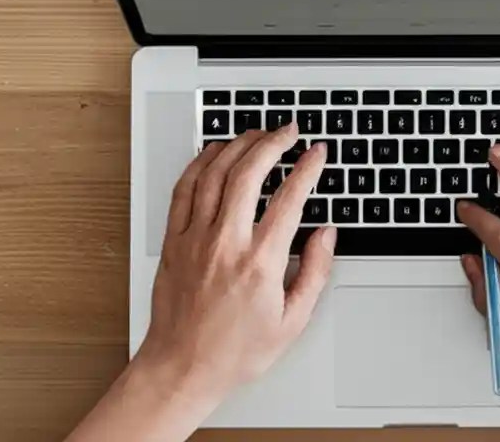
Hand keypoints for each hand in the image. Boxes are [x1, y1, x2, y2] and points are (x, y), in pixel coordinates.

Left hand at [140, 123, 334, 395]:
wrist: (182, 368)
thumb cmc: (235, 351)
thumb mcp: (293, 320)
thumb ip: (315, 271)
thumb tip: (326, 234)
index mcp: (260, 262)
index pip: (290, 198)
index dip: (307, 168)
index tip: (317, 153)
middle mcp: (225, 243)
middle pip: (249, 173)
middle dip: (273, 142)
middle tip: (288, 131)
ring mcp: (195, 239)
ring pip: (214, 174)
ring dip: (238, 145)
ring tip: (256, 134)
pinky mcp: (174, 242)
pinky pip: (184, 190)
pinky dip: (200, 164)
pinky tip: (213, 153)